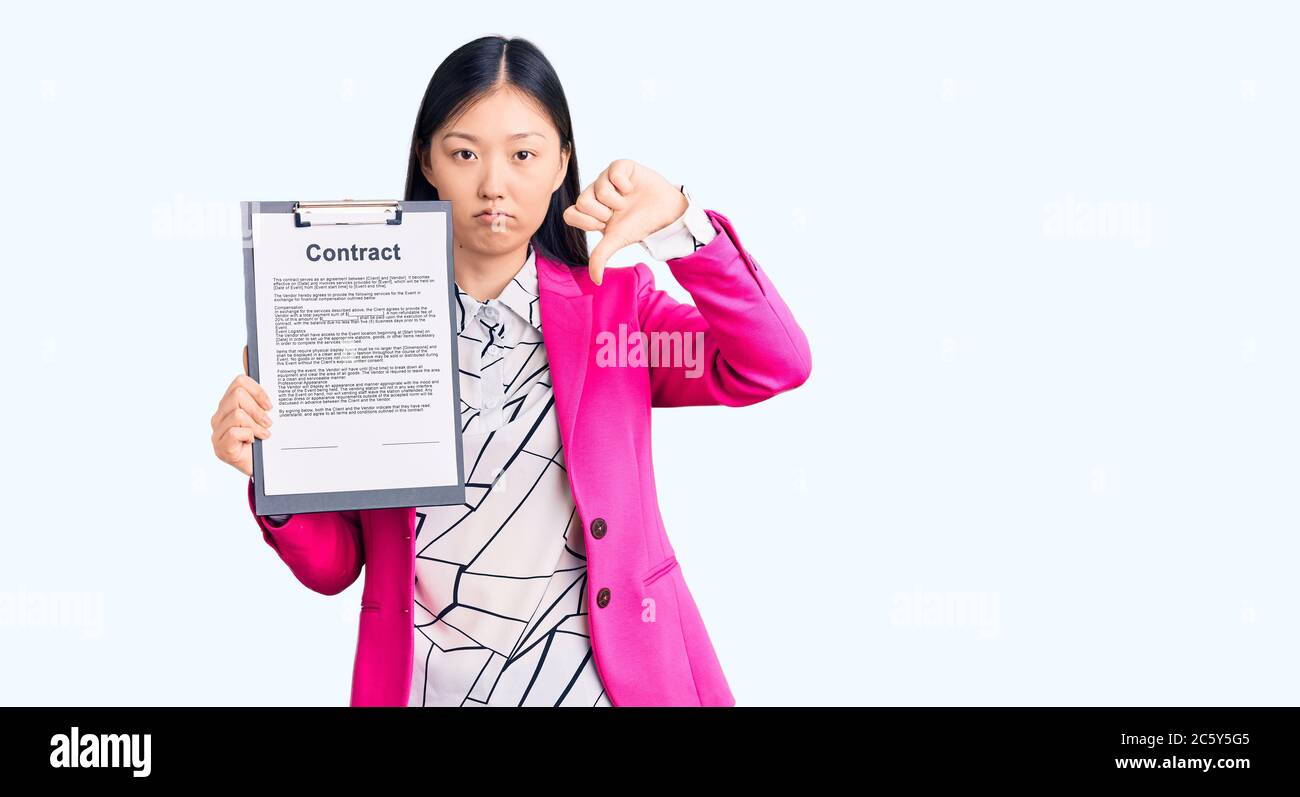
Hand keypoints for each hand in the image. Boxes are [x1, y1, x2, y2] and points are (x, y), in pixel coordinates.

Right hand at [209, 346, 273, 476]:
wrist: (267, 469)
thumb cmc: (266, 439)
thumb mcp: (265, 412)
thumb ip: (257, 387)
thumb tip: (247, 349)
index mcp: (229, 404)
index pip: (238, 382)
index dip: (257, 389)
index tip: (270, 403)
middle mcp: (219, 416)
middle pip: (237, 394)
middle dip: (257, 408)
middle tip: (269, 421)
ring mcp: (216, 432)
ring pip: (238, 413)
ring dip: (257, 424)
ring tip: (265, 434)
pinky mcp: (220, 448)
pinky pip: (235, 431)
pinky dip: (250, 435)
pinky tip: (255, 442)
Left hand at [562, 159, 688, 285]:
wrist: (665, 214)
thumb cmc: (639, 225)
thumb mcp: (617, 241)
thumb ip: (601, 256)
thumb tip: (596, 280)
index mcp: (590, 210)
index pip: (570, 214)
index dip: (586, 222)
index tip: (603, 225)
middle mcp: (595, 192)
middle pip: (582, 201)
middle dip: (603, 213)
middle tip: (617, 214)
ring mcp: (607, 178)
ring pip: (598, 188)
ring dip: (616, 201)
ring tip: (627, 203)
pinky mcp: (621, 166)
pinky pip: (612, 173)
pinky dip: (623, 185)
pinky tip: (631, 189)